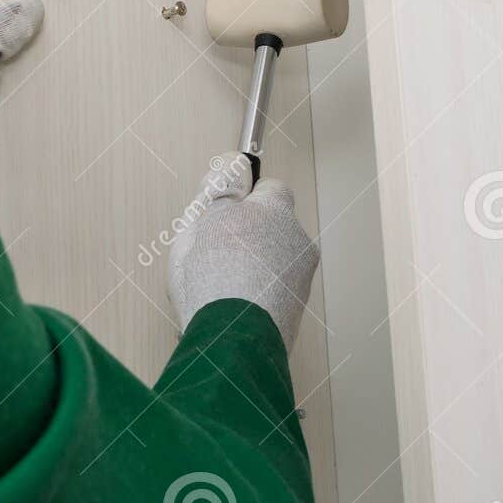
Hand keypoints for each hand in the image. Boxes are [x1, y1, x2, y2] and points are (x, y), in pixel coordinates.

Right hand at [167, 153, 319, 350]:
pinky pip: (272, 293)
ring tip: (217, 284)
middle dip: (248, 235)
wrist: (232, 339)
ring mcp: (299, 281)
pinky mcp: (293, 314)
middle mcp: (297, 243)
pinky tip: (228, 306)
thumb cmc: (215, 276)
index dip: (246, 196)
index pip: (271, 187)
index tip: (225, 207)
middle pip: (272, 227)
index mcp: (277, 212)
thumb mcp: (203, 216)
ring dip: (252, 267)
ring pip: (273, 262)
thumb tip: (235, 164)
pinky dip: (254, 296)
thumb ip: (221, 186)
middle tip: (213, 249)